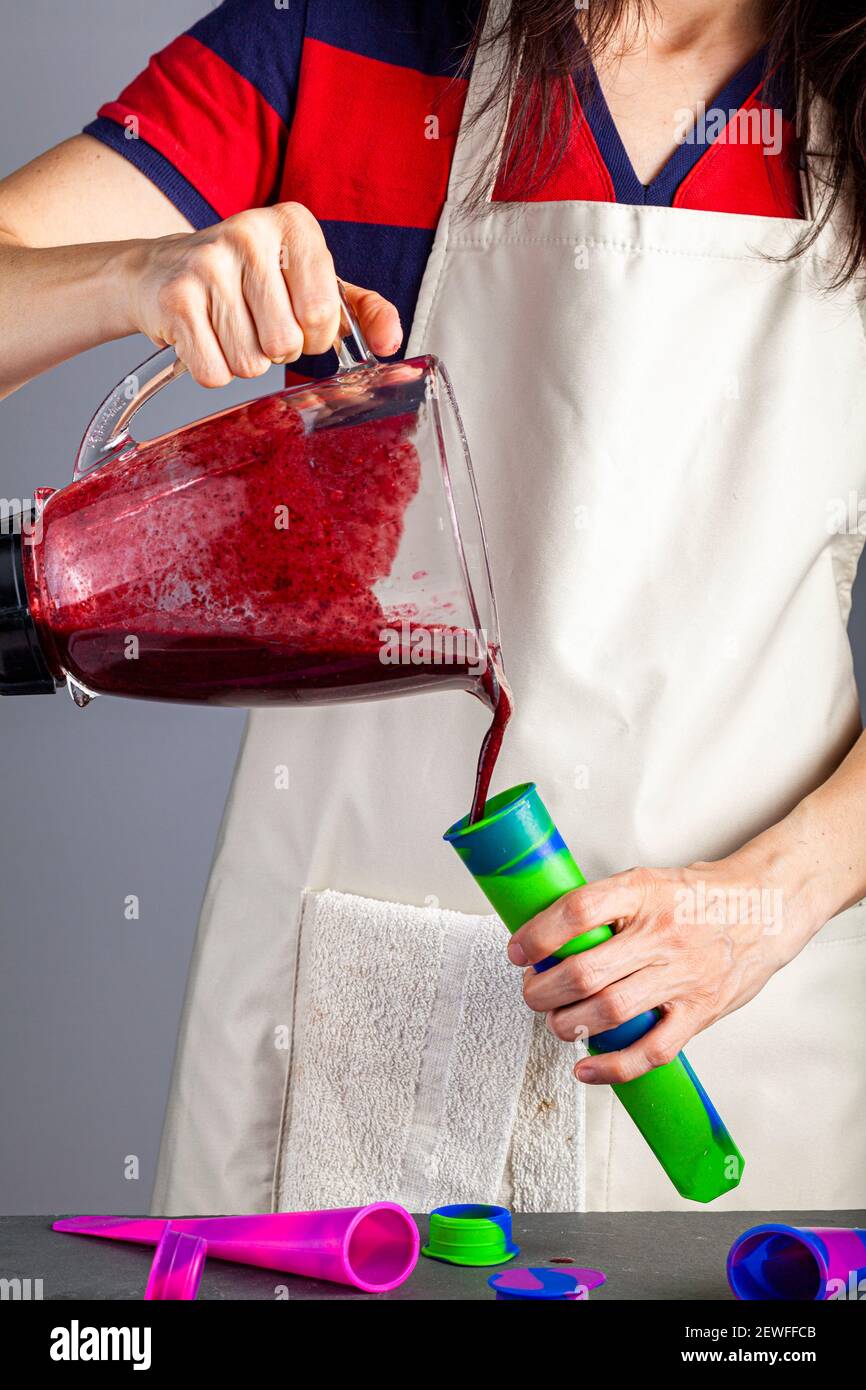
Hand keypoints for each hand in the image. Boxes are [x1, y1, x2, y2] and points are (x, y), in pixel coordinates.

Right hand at [122, 203, 400, 385]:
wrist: (159, 271)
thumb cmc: (246, 280)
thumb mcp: (308, 281)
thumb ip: (360, 310)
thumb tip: (391, 342)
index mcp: (293, 224)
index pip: (322, 314)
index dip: (314, 334)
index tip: (297, 317)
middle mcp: (249, 232)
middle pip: (287, 343)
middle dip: (278, 349)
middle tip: (257, 322)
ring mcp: (207, 264)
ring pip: (251, 363)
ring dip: (244, 360)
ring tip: (229, 326)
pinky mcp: (175, 299)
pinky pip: (214, 372)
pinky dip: (213, 368)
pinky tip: (204, 336)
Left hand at [508, 833, 820, 1084]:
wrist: (765, 907)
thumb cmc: (698, 896)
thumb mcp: (648, 881)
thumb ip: (605, 906)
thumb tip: (546, 931)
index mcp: (642, 893)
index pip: (578, 911)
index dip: (538, 934)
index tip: (518, 950)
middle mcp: (661, 934)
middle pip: (585, 970)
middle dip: (543, 990)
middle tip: (531, 992)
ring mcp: (681, 975)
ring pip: (609, 1012)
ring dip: (568, 1024)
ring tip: (556, 1022)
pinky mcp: (699, 1011)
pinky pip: (651, 1050)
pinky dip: (613, 1067)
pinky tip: (587, 1068)